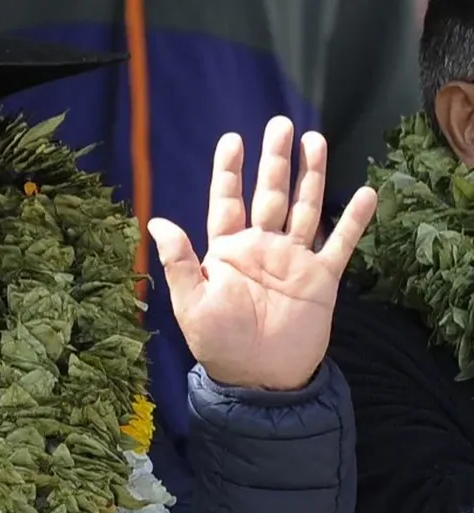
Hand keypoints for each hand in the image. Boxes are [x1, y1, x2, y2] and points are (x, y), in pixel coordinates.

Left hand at [147, 117, 376, 390]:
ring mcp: (293, 260)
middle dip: (275, 160)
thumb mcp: (191, 303)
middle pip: (270, 194)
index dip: (229, 171)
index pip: (228, 201)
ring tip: (314, 139)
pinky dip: (353, 219)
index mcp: (228, 250)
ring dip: (310, 175)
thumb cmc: (219, 345)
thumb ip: (178, 261)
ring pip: (304, 207)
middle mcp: (262, 248)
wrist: (260, 379)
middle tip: (279, 124)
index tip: (232, 139)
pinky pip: (340, 242)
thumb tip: (156, 221)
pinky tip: (365, 191)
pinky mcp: (321, 278)